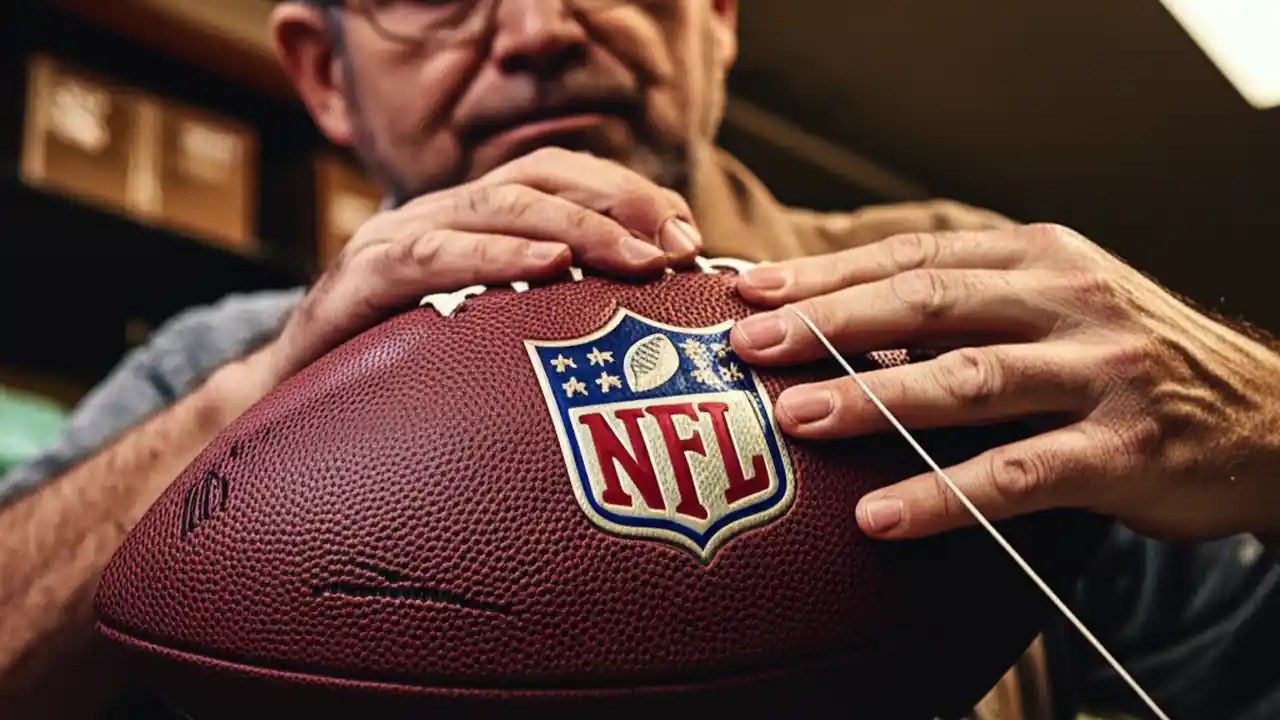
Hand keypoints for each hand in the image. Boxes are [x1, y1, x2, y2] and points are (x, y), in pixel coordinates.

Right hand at [265, 148, 701, 384]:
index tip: (688, 234)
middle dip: (619, 206)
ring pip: (496, 204)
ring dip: (579, 226)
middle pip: (537, 178)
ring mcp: (394, 238)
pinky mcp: (359, 279)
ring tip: (638, 257)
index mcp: (466, 220)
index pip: (556, 175)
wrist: (289, 409)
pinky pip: (433, 256)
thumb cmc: (400, 376)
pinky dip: (498, 256)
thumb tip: (644, 337)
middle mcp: (433, 214)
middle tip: (679, 249)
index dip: (627, 193)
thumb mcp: (481, 337)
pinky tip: (551, 267)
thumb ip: (542, 317)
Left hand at [730, 223, 1279, 541]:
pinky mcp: (1123, 451)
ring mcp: (1099, 374)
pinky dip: (944, 496)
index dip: (827, 271)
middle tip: (750, 342)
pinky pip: (1017, 475)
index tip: (750, 287)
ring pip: (969, 379)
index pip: (914, 255)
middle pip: (927, 303)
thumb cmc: (1128, 360)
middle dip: (829, 321)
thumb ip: (967, 309)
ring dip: (875, 399)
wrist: (1268, 416)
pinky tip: (881, 516)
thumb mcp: (1056, 306)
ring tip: (799, 416)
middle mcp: (1067, 302)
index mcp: (1039, 259)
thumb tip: (840, 328)